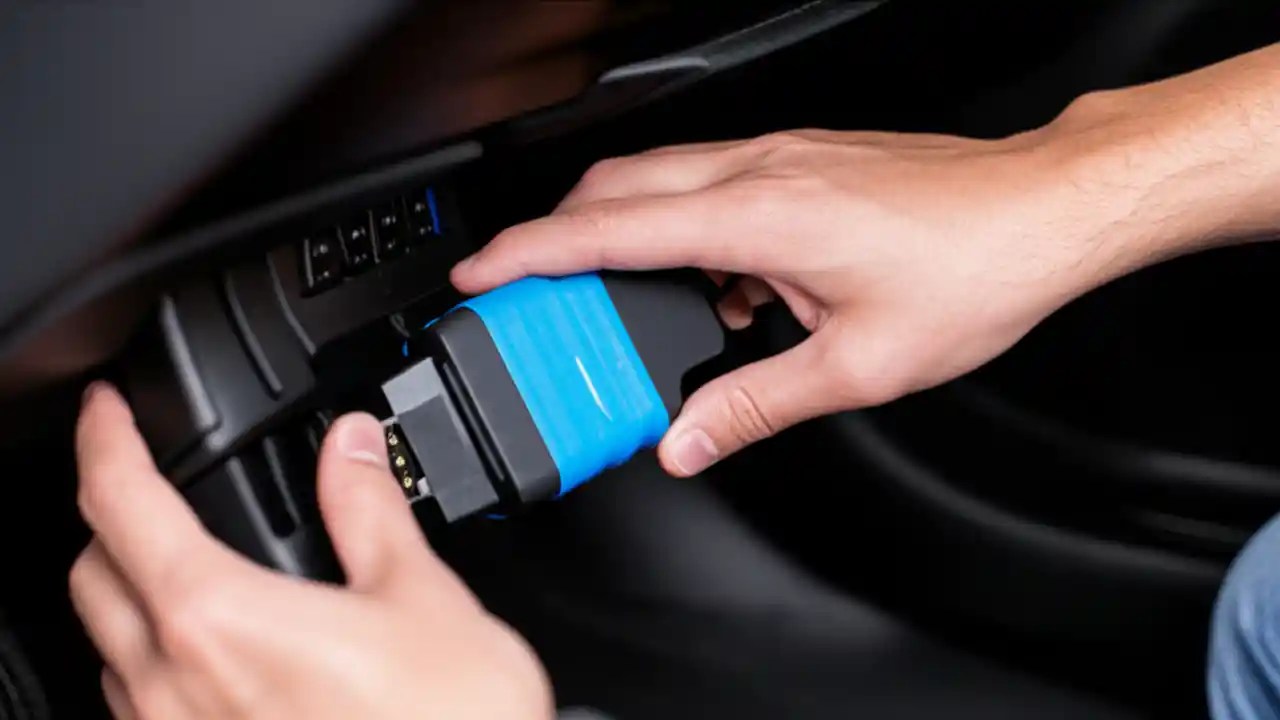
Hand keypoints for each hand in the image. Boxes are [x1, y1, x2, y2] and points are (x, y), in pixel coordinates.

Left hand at [69, 383, 552, 718]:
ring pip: (106, 646)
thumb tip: (354, 447)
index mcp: (219, 616)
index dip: (106, 438)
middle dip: (111, 514)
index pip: (122, 501)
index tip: (109, 410)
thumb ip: (370, 510)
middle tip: (151, 483)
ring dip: (130, 592)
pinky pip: (137, 704)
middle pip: (92, 572)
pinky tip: (214, 653)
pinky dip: (155, 658)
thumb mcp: (420, 596)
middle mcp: (174, 684)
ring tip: (187, 566)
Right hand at [451, 124, 1122, 476]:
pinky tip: (719, 290)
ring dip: (625, 235)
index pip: (611, 228)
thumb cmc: (973, 269)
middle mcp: (761, 171)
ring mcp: (782, 158)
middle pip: (619, 187)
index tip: (482, 275)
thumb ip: (753, 406)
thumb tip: (686, 440)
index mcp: (760, 216)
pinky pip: (711, 187)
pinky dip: (686, 233)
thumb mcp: (857, 366)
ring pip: (662, 181)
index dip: (531, 253)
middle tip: (535, 298)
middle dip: (559, 238)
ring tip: (625, 307)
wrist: (1044, 211)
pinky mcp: (803, 162)